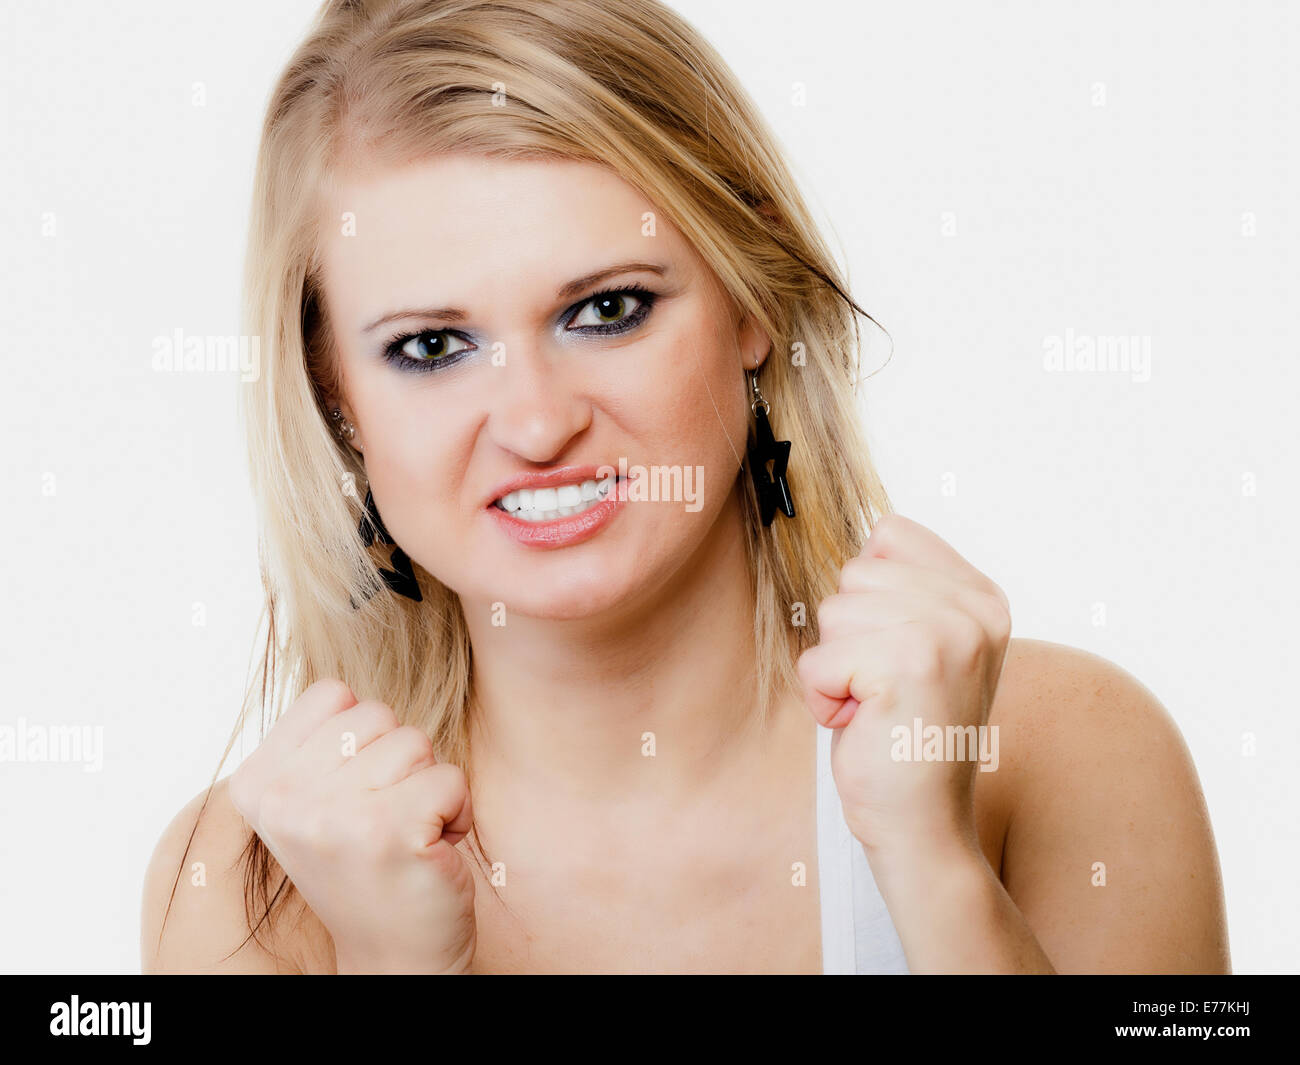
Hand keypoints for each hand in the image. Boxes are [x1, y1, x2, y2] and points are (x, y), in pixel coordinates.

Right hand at [228, 679, 476, 973]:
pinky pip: (451, 777)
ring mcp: (334, 816)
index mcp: (257, 783)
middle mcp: (284, 799)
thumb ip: (321, 740)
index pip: (332, 694)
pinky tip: (430, 851)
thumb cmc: (366, 863)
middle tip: (385, 819)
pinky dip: (457, 811)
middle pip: (377, 714)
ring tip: (406, 835)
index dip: (362, 735)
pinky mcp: (390, 833)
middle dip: (398, 761)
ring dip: (427, 787)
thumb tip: (347, 676)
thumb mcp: (316, 799)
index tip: (353, 790)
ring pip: (416, 743)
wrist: (392, 955)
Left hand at [796, 514, 1011, 859]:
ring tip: (875, 706)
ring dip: (835, 667)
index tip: (896, 650)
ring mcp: (946, 635)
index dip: (870, 594)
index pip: (890, 533)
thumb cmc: (905, 734)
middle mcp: (974, 610)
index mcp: (983, 596)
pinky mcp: (906, 667)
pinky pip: (818, 659)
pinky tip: (862, 724)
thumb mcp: (923, 644)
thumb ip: (907, 587)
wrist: (923, 824)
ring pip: (833, 612)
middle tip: (883, 688)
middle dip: (848, 635)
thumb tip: (870, 529)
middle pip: (855, 572)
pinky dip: (822, 697)